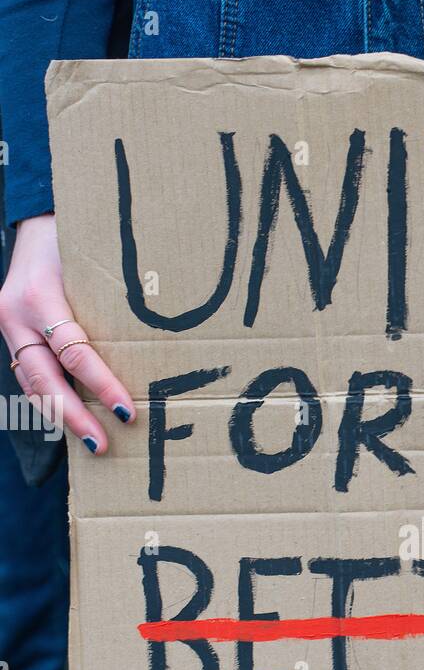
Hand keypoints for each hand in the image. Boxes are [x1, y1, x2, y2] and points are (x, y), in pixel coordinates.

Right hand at [0, 212, 133, 452]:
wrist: (36, 224)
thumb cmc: (74, 239)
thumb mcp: (92, 264)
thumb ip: (113, 303)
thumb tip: (162, 343)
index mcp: (39, 296)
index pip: (73, 354)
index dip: (102, 385)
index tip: (128, 411)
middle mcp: (16, 316)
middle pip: (45, 380)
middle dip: (75, 416)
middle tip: (103, 445)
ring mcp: (8, 328)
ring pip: (33, 385)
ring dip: (62, 417)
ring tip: (92, 443)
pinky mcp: (11, 335)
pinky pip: (30, 377)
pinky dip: (52, 401)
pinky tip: (75, 421)